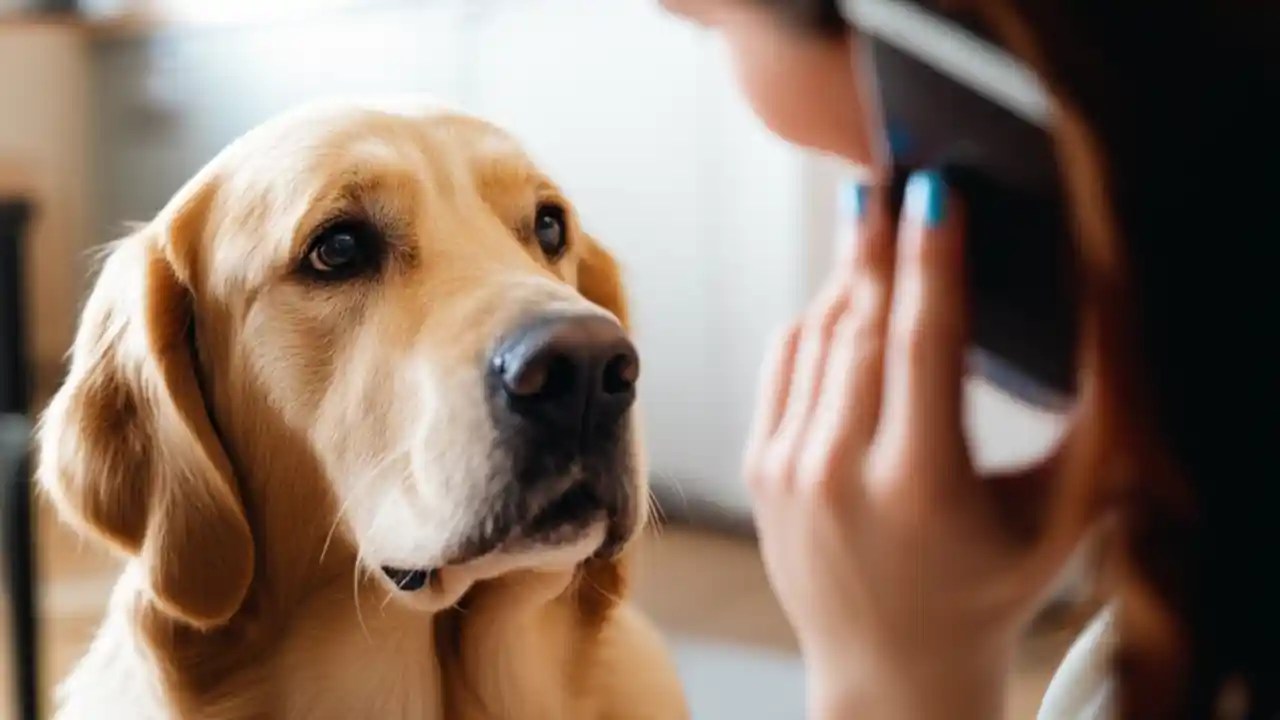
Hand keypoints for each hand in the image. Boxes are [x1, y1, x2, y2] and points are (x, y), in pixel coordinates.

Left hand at [745, 172, 1092, 718]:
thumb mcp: (1060, 514)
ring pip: (814, 337)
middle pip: (858, 327)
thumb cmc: (991, 586)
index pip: (922, 343)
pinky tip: (844, 296)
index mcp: (919, 486)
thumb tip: (1109, 305)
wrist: (891, 667)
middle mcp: (837, 476)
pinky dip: (814, 321)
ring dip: (847, 279)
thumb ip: (1096, 417)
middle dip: (877, 246)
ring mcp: (786, 472)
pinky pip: (783, 364)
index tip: (932, 191)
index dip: (930, 259)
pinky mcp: (758, 471)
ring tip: (876, 231)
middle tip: (892, 177)